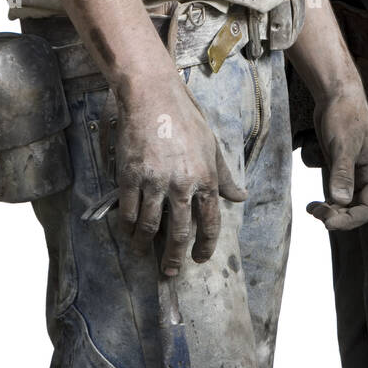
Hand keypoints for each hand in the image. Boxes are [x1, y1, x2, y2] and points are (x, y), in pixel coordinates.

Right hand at [113, 70, 246, 276]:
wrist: (153, 97)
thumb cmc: (186, 119)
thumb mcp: (212, 146)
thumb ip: (224, 176)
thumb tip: (240, 197)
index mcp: (205, 178)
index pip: (209, 223)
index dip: (205, 247)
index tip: (199, 259)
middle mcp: (182, 184)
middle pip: (177, 233)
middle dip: (173, 258)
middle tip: (169, 271)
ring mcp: (154, 182)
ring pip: (148, 227)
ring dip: (144, 245)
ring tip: (142, 252)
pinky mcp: (130, 176)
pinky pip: (128, 211)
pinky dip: (127, 226)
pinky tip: (128, 231)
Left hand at [306, 87, 367, 230]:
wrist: (337, 95)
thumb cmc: (344, 115)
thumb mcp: (343, 144)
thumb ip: (342, 173)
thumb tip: (340, 201)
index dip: (351, 220)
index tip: (329, 222)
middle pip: (358, 210)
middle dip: (340, 217)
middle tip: (318, 214)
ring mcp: (356, 174)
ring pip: (347, 205)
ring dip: (332, 212)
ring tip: (313, 209)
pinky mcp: (343, 169)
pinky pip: (338, 194)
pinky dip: (328, 202)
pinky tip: (313, 204)